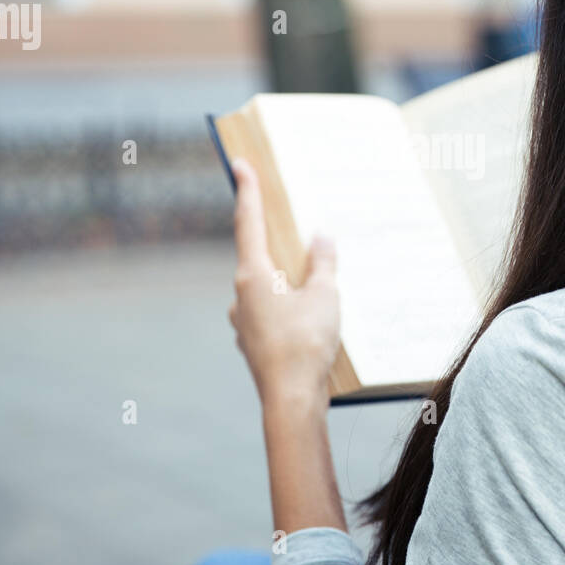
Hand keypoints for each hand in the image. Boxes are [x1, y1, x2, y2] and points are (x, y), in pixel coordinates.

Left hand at [227, 158, 339, 413]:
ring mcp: (243, 322)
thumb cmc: (307, 343)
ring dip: (287, 283)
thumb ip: (323, 263)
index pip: (248, 221)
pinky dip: (287, 310)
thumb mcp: (325, 295)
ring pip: (266, 290)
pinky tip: (310, 320)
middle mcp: (240, 295)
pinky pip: (270, 315)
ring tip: (319, 288)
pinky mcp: (253, 344)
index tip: (239, 163)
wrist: (291, 400)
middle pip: (259, 256)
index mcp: (253, 274)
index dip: (247, 190)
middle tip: (300, 232)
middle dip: (280, 245)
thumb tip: (321, 238)